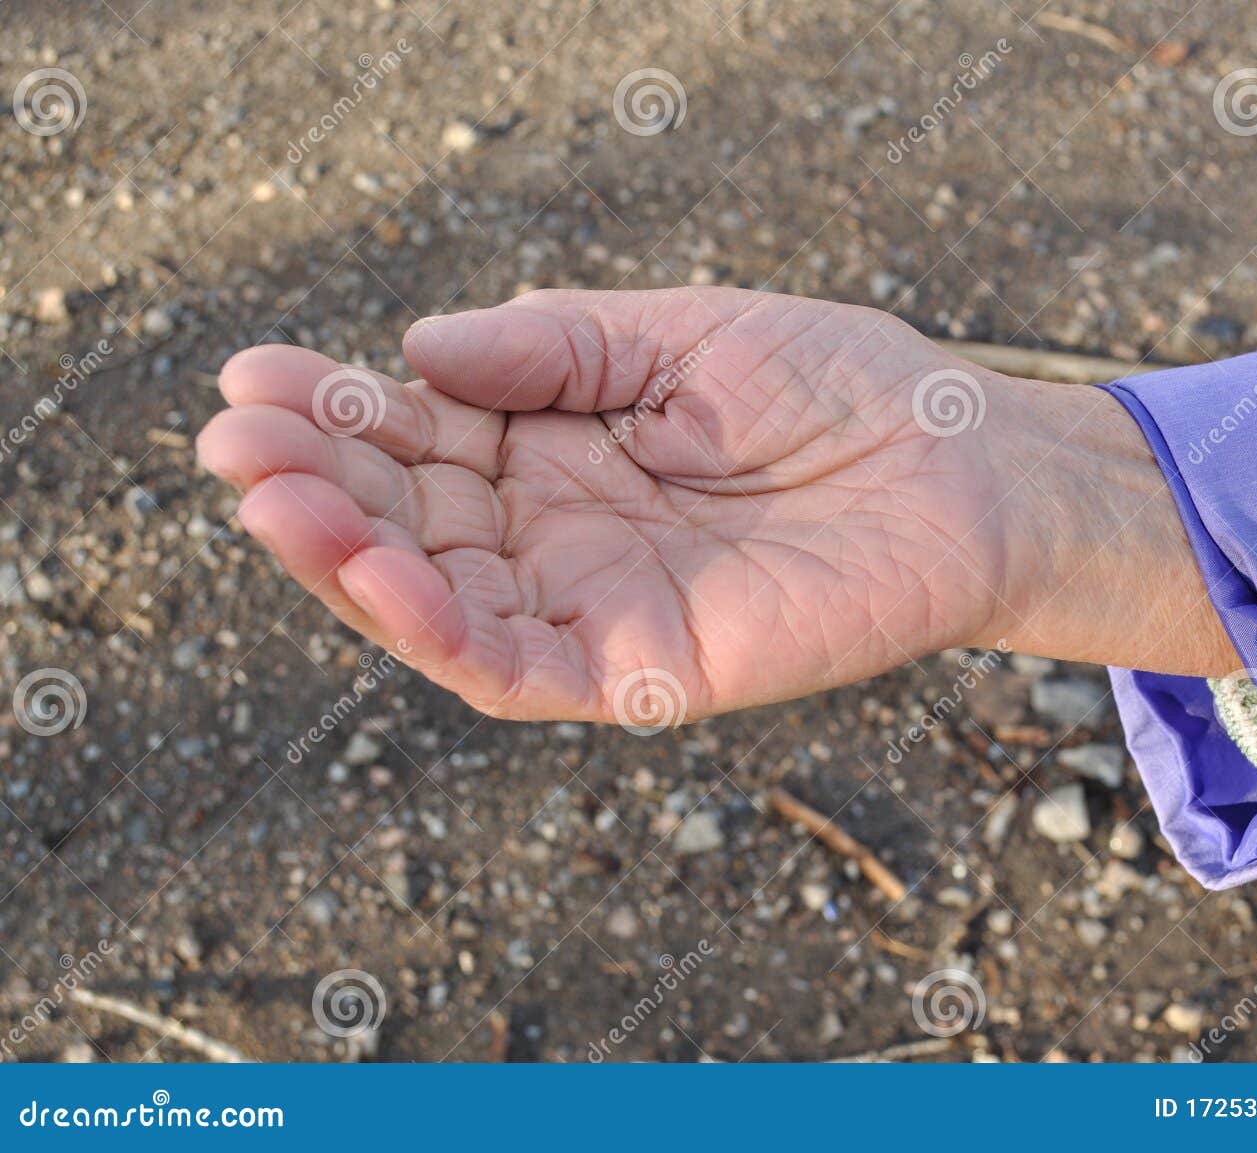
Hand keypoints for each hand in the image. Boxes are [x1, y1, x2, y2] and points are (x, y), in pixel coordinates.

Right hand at [198, 288, 1234, 726]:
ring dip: (346, 561)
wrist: (966, 463)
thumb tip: (417, 350)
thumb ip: (556, 346)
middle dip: (314, 483)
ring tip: (270, 498)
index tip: (252, 373)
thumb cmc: (839, 387)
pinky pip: (519, 671)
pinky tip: (377, 571)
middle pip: (406, 525)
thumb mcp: (682, 333)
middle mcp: (561, 537)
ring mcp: (598, 607)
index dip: (336, 410)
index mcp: (559, 451)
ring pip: (438, 607)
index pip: (419, 438)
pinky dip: (441, 633)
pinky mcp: (646, 671)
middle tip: (232, 438)